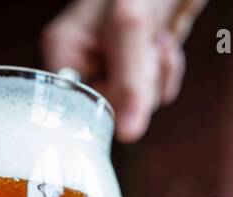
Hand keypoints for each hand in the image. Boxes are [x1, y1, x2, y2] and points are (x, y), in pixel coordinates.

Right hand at [42, 0, 197, 141]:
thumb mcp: (129, 26)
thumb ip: (128, 80)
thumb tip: (127, 134)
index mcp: (65, 51)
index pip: (77, 107)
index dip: (108, 103)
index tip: (126, 84)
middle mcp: (85, 59)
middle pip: (110, 107)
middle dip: (138, 84)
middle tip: (146, 51)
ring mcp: (113, 62)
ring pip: (136, 101)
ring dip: (156, 74)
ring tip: (157, 40)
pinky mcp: (139, 62)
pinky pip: (154, 89)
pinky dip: (167, 70)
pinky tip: (165, 42)